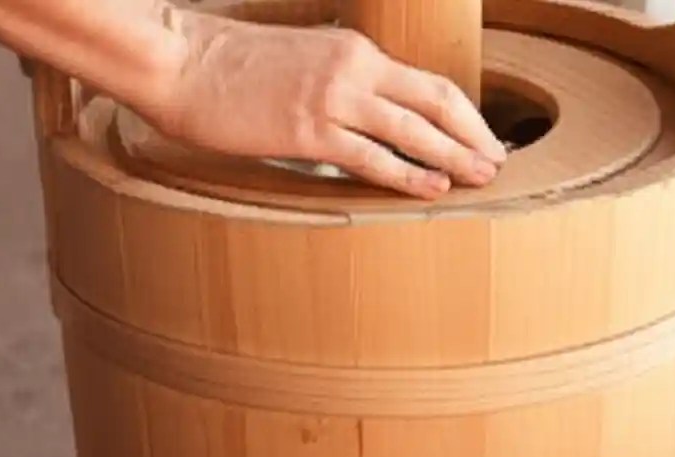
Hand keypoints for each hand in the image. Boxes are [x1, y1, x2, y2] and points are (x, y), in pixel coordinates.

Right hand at [139, 10, 505, 198]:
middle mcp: (353, 68)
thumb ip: (339, 83)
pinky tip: (432, 189)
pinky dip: (409, 175)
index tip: (482, 137)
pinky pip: (373, 157)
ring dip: (454, 157)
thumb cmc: (228, 66)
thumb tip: (365, 117)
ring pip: (414, 131)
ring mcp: (333, 98)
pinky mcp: (308, 130)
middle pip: (437, 102)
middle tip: (496, 163)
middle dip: (474, 135)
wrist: (178, 60)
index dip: (464, 113)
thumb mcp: (300, 59)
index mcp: (354, 49)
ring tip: (480, 178)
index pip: (428, 83)